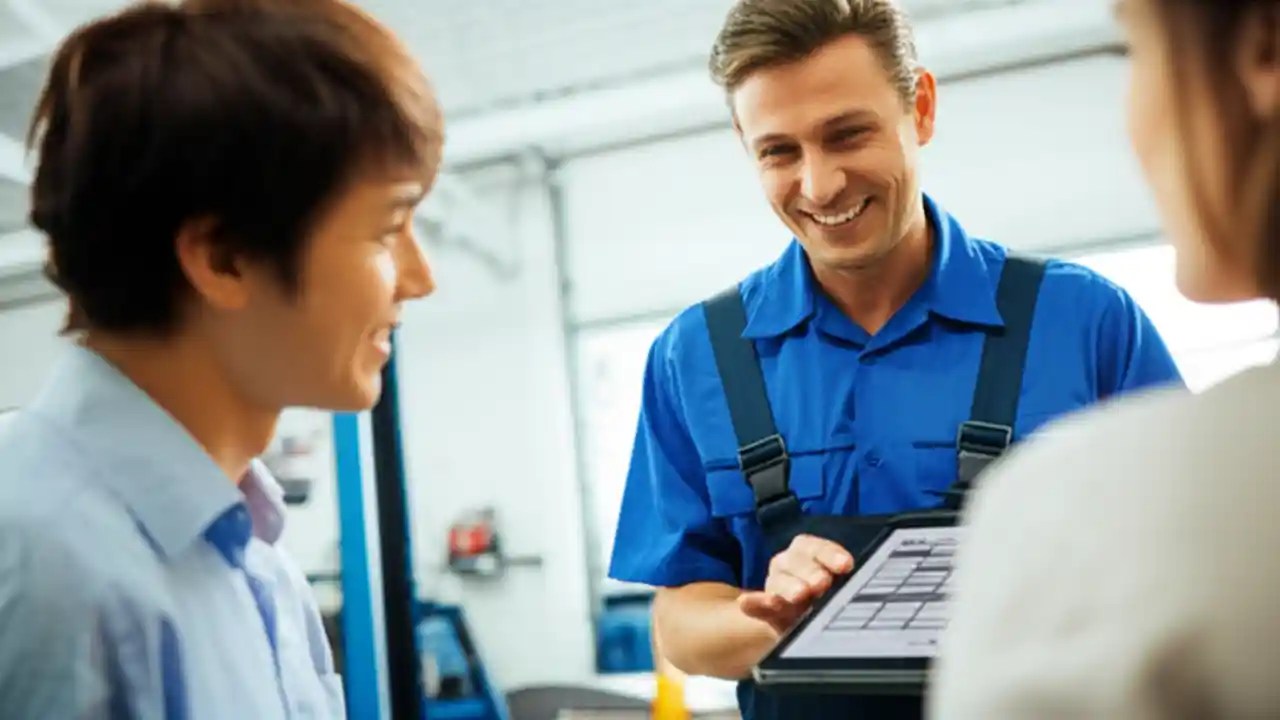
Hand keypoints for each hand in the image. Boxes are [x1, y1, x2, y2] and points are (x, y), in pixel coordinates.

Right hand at [738, 534, 853, 634]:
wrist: (802, 630)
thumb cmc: (827, 604)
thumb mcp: (840, 591)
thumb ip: (848, 586)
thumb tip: (870, 584)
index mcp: (808, 556)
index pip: (814, 547)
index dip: (829, 553)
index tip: (846, 565)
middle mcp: (789, 566)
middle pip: (796, 560)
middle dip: (810, 570)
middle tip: (822, 583)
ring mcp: (775, 588)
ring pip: (778, 580)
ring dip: (788, 585)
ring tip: (799, 595)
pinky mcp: (764, 611)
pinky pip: (755, 604)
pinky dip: (752, 602)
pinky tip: (747, 602)